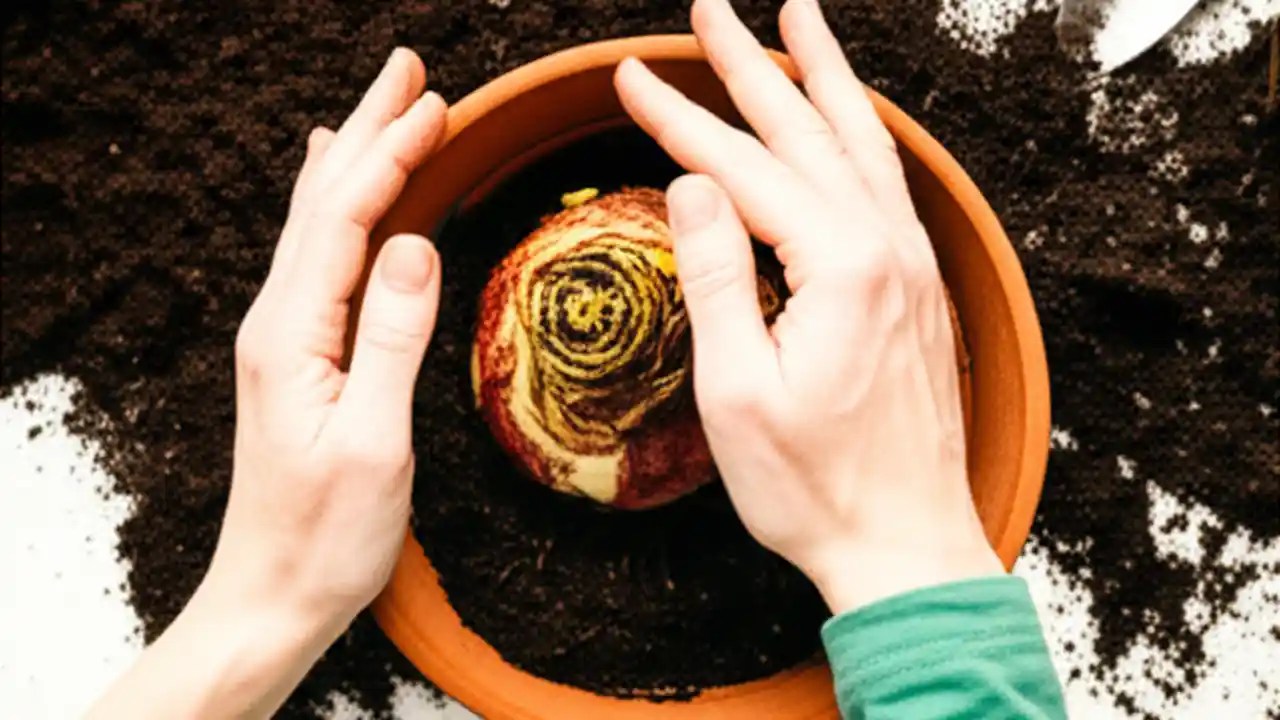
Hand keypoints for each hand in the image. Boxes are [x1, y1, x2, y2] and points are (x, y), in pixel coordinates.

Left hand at [215, 45, 444, 632]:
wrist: (275, 592)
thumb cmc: (328, 533)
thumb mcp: (377, 441)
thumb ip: (392, 337)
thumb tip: (417, 244)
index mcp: (294, 335)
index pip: (345, 219)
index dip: (391, 154)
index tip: (436, 103)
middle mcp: (276, 322)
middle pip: (322, 202)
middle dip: (368, 129)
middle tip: (408, 67)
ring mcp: (282, 337)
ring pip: (316, 224)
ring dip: (353, 158)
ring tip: (382, 106)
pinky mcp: (296, 356)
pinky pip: (315, 258)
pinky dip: (335, 207)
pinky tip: (334, 188)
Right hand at [615, 0, 1002, 613]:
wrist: (906, 543)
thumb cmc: (816, 486)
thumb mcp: (738, 391)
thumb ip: (716, 276)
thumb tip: (693, 187)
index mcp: (840, 266)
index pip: (742, 167)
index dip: (679, 118)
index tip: (631, 77)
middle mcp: (887, 249)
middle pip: (807, 130)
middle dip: (750, 65)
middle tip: (708, 10)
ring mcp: (911, 265)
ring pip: (861, 142)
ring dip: (822, 77)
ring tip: (798, 20)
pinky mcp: (917, 288)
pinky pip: (886, 181)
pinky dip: (859, 133)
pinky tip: (847, 122)